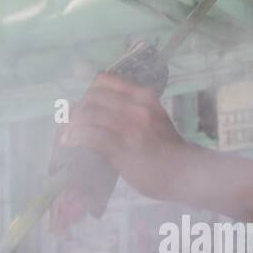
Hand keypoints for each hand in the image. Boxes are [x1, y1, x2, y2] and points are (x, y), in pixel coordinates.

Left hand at [62, 72, 190, 200]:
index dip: (87, 91)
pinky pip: (91, 136)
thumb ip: (133, 112)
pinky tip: (69, 142)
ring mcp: (129, 126)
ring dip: (71, 125)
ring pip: (88, 114)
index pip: (104, 81)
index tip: (82, 104)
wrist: (187, 172)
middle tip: (69, 124)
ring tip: (65, 135)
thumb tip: (103, 113)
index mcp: (143, 96)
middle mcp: (135, 106)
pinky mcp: (123, 146)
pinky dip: (76, 137)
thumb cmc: (170, 149)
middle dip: (76, 110)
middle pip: (92, 97)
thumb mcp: (155, 118)